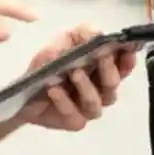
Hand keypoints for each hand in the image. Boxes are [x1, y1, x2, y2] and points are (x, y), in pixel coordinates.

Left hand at [16, 24, 139, 131]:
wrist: (26, 88)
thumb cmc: (51, 62)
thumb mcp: (65, 40)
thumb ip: (83, 34)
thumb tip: (98, 33)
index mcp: (104, 69)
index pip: (123, 66)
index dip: (127, 59)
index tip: (126, 49)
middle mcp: (101, 91)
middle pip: (113, 83)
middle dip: (107, 68)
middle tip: (100, 55)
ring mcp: (88, 109)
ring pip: (95, 102)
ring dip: (85, 86)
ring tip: (73, 72)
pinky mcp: (73, 122)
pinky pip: (74, 116)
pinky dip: (64, 102)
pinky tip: (54, 89)